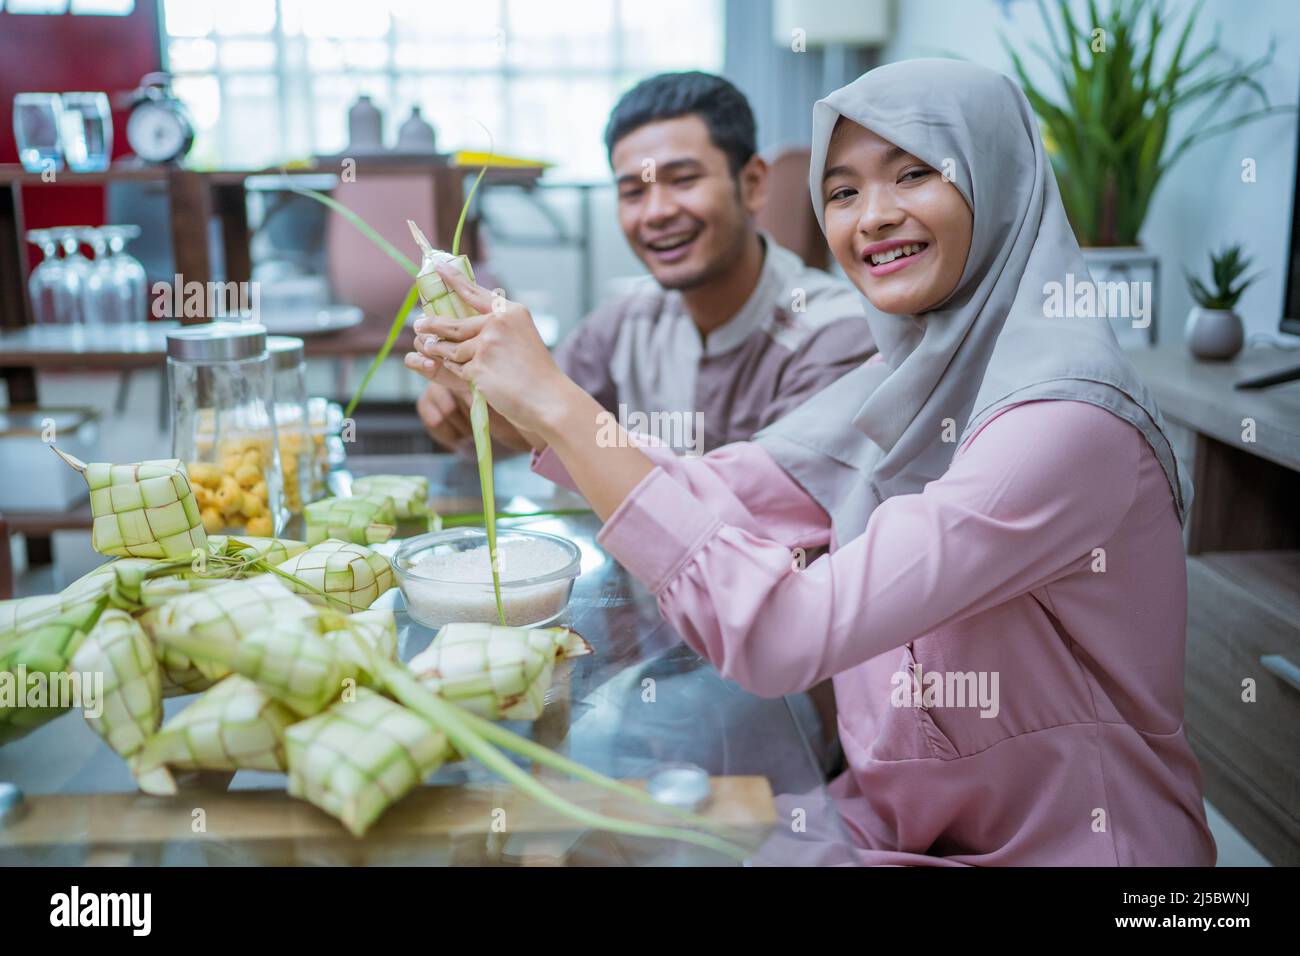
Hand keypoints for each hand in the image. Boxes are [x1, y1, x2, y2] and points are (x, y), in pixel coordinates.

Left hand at [414, 262, 581, 437]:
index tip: (437, 266)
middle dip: (431, 325)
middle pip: (452, 323)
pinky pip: (457, 368)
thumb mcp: (521, 338)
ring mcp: (487, 345)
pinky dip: (458, 371)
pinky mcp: (479, 366)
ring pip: (451, 348)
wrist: (548, 398)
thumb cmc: (536, 373)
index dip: (453, 279)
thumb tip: (458, 325)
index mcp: (510, 312)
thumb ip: (495, 328)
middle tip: (418, 325)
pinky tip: (467, 374)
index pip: (474, 292)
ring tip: (435, 350)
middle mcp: (497, 323)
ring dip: (441, 352)